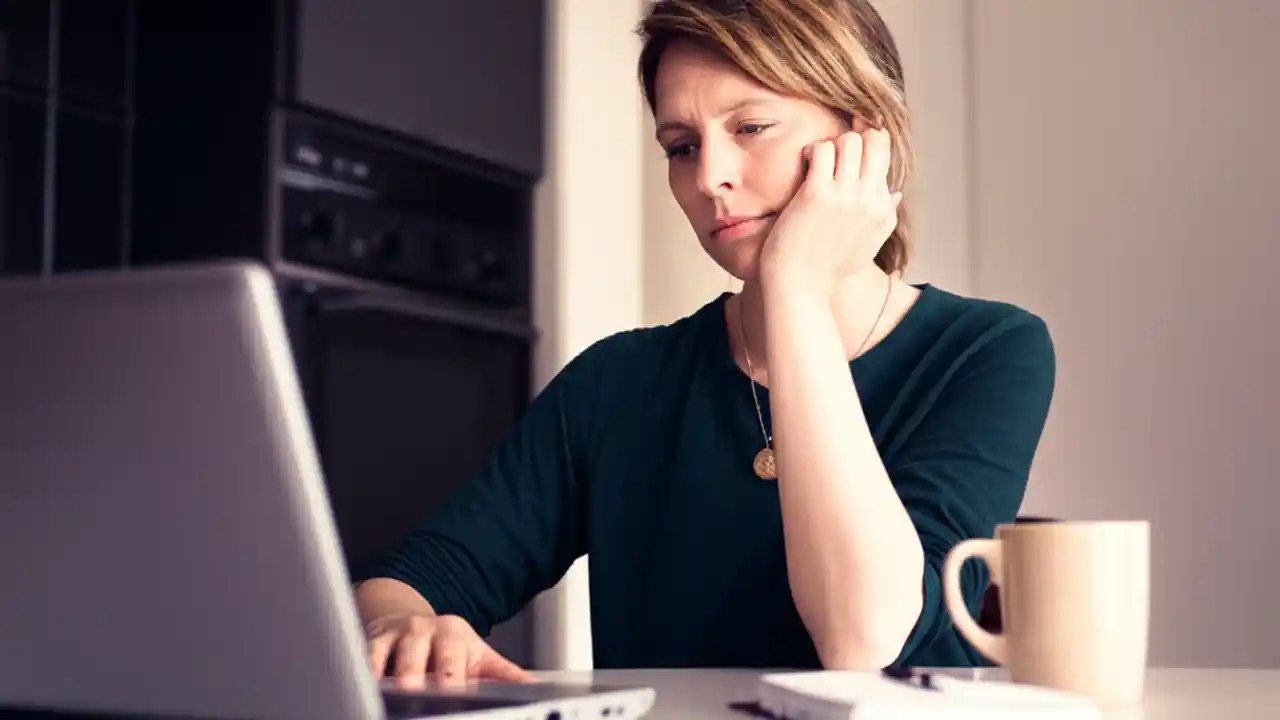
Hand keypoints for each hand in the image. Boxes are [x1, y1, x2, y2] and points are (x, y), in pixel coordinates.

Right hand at [365, 611, 535, 688]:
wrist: (411, 621)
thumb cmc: (447, 645)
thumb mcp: (478, 655)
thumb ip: (503, 672)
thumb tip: (534, 686)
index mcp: (454, 634)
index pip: (453, 662)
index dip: (451, 680)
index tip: (454, 693)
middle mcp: (424, 629)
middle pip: (418, 657)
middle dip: (416, 677)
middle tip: (416, 694)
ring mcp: (396, 634)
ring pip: (387, 656)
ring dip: (387, 676)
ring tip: (388, 692)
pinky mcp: (371, 639)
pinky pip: (364, 656)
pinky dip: (364, 670)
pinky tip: (363, 684)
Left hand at [758, 126, 902, 297]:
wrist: (801, 287)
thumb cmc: (827, 269)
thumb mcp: (867, 244)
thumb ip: (884, 216)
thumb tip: (895, 191)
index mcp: (883, 209)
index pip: (885, 155)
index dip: (867, 145)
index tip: (848, 153)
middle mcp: (870, 199)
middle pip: (874, 140)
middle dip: (853, 138)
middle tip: (833, 155)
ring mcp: (845, 196)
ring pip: (849, 140)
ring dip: (831, 143)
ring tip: (818, 161)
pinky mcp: (818, 195)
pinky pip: (823, 150)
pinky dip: (813, 150)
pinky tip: (806, 164)